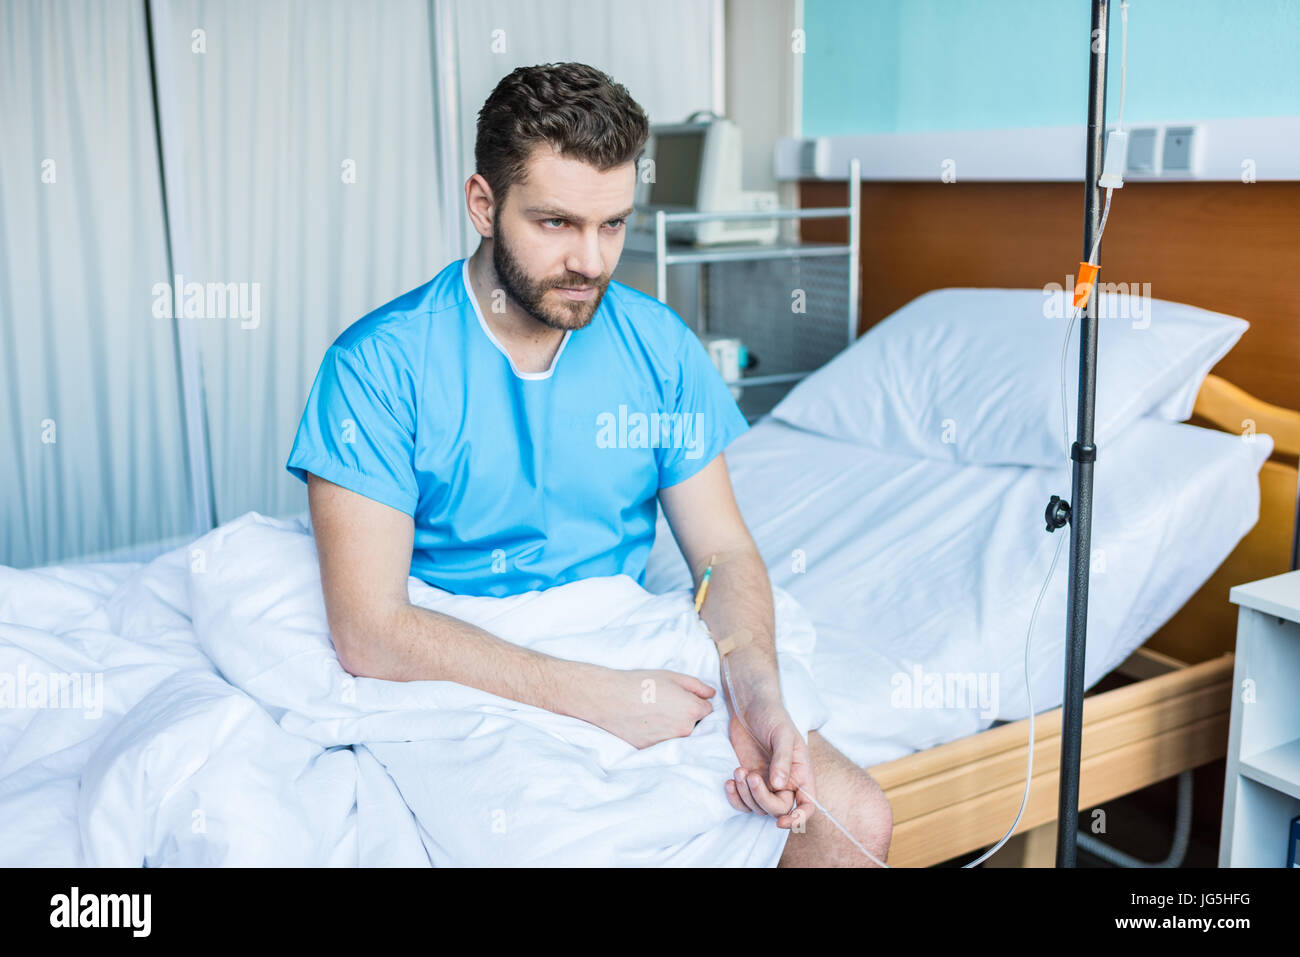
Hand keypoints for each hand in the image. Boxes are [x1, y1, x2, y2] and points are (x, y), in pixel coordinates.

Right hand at [575, 666, 716, 749]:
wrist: (610, 699)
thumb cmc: (641, 683)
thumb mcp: (672, 676)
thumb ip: (697, 686)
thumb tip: (711, 694)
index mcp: (692, 710)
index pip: (707, 710)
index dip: (695, 701)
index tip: (680, 697)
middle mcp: (684, 730)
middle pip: (695, 724)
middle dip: (686, 715)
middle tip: (665, 704)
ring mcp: (669, 742)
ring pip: (680, 734)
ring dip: (673, 726)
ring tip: (654, 713)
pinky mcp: (654, 750)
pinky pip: (664, 742)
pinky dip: (660, 734)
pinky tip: (646, 723)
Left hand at [724, 700, 815, 830]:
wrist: (750, 706)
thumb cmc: (772, 715)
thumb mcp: (782, 733)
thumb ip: (782, 759)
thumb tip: (779, 786)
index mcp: (801, 773)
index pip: (807, 805)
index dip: (798, 818)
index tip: (782, 821)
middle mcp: (786, 783)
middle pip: (778, 809)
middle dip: (762, 798)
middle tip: (750, 775)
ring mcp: (766, 783)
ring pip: (758, 807)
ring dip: (746, 794)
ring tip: (739, 770)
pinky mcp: (748, 780)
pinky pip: (743, 801)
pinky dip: (735, 797)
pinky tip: (730, 781)